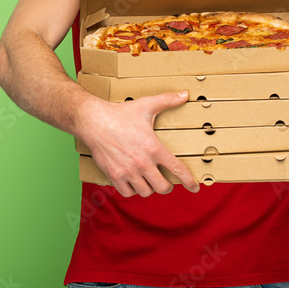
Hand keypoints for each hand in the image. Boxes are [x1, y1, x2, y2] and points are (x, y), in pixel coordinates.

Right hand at [78, 91, 199, 196]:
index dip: (189, 181)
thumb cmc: (120, 114)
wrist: (93, 121)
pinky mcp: (114, 175)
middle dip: (167, 186)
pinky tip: (133, 183)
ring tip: (148, 181)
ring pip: (146, 192)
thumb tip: (185, 94)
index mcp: (154, 147)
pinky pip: (127, 193)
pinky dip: (132, 191)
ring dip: (149, 188)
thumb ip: (167, 100)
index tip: (194, 187)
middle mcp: (142, 163)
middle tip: (165, 181)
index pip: (177, 169)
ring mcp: (128, 171)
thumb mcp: (146, 105)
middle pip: (163, 187)